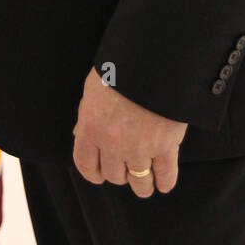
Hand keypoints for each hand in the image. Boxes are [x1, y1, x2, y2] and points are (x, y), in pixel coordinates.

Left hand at [72, 68, 186, 198]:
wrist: (152, 59)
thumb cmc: (120, 68)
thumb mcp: (93, 88)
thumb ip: (86, 115)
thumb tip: (78, 134)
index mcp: (91, 127)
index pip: (86, 164)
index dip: (93, 174)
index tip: (100, 176)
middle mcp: (112, 143)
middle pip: (114, 175)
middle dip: (119, 175)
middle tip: (126, 171)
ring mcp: (139, 147)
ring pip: (139, 182)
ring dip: (143, 185)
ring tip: (146, 184)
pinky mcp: (165, 146)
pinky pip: (165, 175)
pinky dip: (165, 182)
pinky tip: (163, 182)